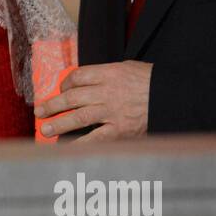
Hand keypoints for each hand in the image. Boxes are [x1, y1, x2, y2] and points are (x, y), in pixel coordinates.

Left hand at [34, 61, 151, 140]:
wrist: (175, 97)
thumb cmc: (153, 81)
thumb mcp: (129, 68)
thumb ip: (108, 75)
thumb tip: (87, 82)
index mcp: (109, 73)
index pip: (78, 76)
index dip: (66, 84)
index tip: (61, 90)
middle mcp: (107, 92)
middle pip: (72, 97)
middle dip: (53, 104)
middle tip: (39, 111)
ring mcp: (113, 112)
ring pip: (78, 117)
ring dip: (59, 123)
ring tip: (45, 128)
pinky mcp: (120, 129)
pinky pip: (95, 138)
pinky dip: (80, 143)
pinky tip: (67, 146)